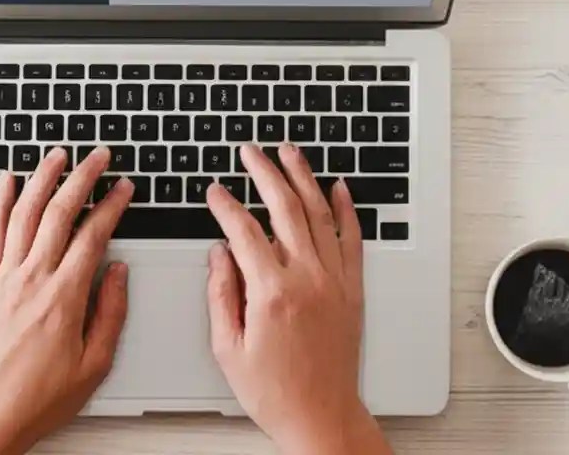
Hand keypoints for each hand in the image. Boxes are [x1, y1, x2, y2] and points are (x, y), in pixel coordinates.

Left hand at [0, 146, 132, 454]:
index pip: (93, 235)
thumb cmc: (36, 398)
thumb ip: (110, 313)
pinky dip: (0, 203)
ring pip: (24, 213)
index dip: (112, 205)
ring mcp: (4, 278)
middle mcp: (32, 279)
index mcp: (64, 297)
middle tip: (97, 157)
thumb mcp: (93, 364)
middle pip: (59, 212)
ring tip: (56, 156)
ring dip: (42, 179)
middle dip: (82, 177)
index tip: (124, 188)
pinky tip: (7, 184)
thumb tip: (118, 273)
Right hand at [205, 144, 391, 454]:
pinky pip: (352, 239)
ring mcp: (334, 281)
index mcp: (271, 293)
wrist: (321, 416)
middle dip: (265, 172)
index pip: (243, 231)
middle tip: (251, 151)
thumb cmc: (274, 391)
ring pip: (320, 214)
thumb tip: (218, 254)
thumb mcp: (228, 348)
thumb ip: (221, 294)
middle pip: (284, 208)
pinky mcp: (353, 289)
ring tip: (289, 153)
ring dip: (303, 178)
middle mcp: (307, 279)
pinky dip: (345, 209)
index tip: (215, 191)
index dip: (226, 205)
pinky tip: (337, 188)